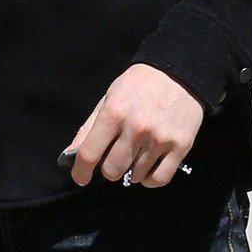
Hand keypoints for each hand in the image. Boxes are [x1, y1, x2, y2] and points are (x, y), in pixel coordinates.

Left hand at [64, 63, 204, 188]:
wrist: (178, 71)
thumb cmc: (140, 84)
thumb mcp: (109, 97)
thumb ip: (89, 126)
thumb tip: (71, 153)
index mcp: (114, 113)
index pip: (89, 154)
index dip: (80, 171)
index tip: (81, 177)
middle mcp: (136, 128)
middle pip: (112, 170)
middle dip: (109, 168)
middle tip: (115, 156)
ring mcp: (159, 139)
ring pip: (135, 176)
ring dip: (132, 170)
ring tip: (137, 153)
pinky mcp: (180, 146)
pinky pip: (159, 179)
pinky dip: (150, 179)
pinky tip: (148, 168)